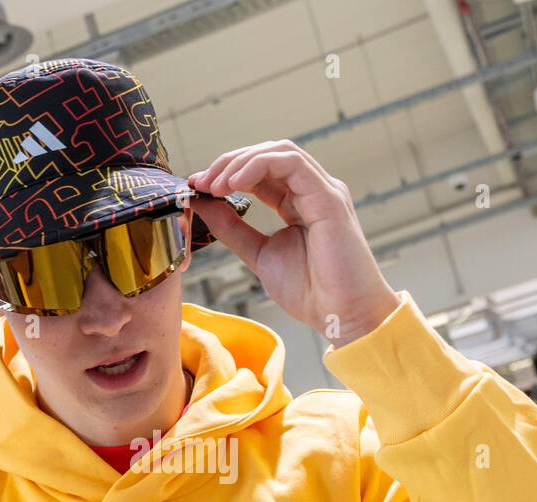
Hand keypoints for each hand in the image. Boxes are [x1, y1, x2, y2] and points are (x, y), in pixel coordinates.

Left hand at [187, 140, 400, 344]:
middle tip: (201, 182)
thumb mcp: (258, 254)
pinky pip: (291, 163)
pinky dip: (259, 166)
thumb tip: (203, 203)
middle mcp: (311, 191)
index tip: (197, 186)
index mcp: (297, 202)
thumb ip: (232, 228)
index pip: (259, 172)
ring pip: (278, 151)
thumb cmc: (310, 292)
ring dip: (241, 162)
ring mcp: (323, 190)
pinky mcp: (329, 197)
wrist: (340, 316)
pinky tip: (235, 183)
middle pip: (266, 155)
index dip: (226, 173)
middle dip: (228, 163)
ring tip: (216, 185)